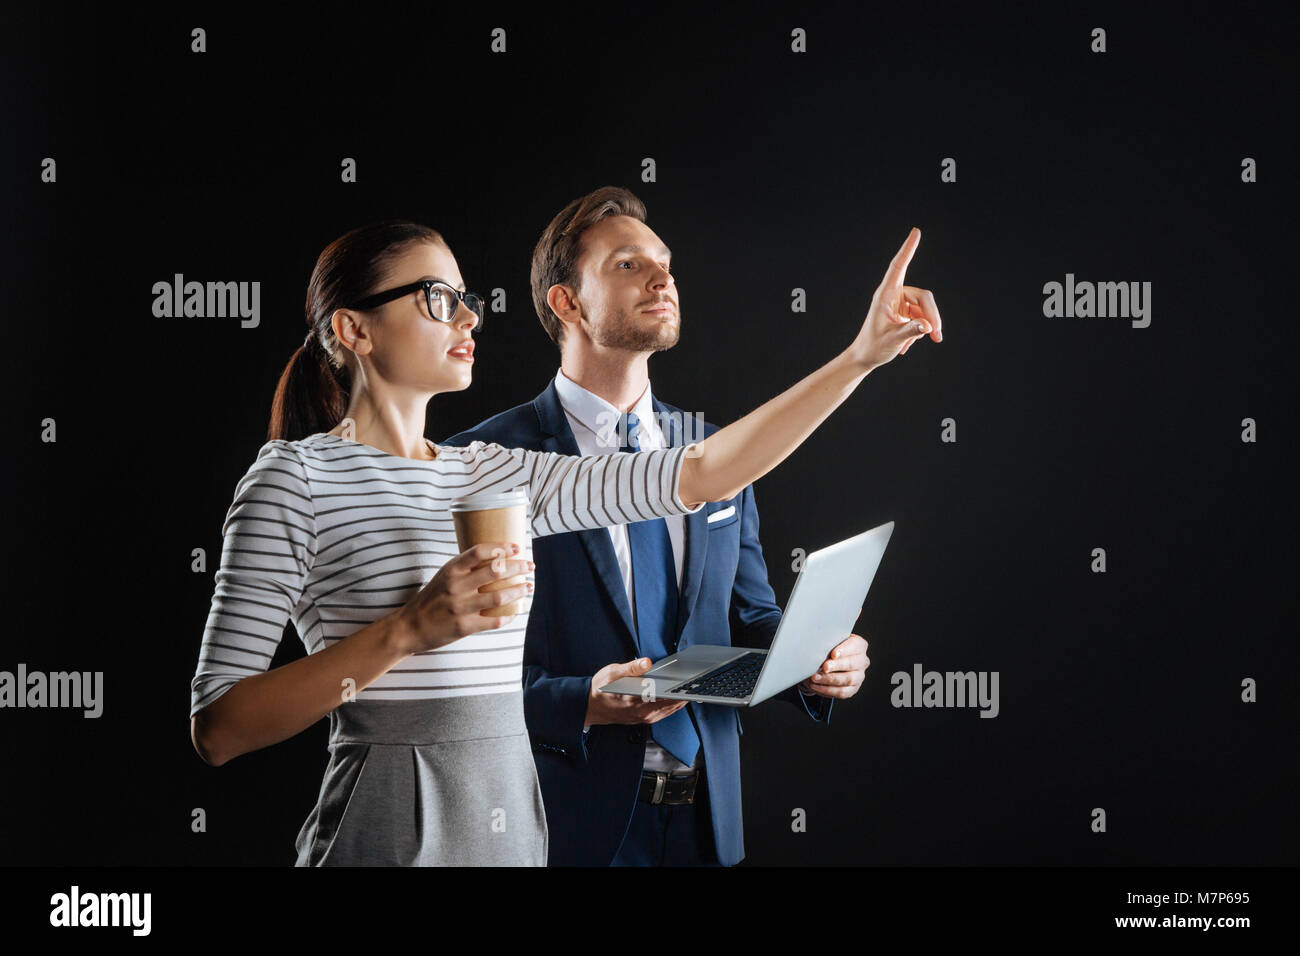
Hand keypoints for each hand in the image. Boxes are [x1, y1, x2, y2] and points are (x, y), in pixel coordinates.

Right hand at [391, 542, 534, 654]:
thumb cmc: (431, 598)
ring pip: (498, 597)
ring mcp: (460, 608)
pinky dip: (508, 617)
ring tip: (529, 586)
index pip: (479, 552)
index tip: (516, 547)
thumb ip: (465, 568)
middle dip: (518, 567)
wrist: (409, 627)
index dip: (501, 547)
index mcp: (451, 570)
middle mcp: (456, 587)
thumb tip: (496, 558)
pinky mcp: (463, 627)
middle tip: (530, 565)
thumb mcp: (444, 576)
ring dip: (518, 591)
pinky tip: (515, 612)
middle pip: (495, 571)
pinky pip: (493, 621)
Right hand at [585, 658, 688, 725]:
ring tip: (689, 689)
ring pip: (669, 710)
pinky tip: (677, 698)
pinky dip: (672, 705)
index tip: (689, 684)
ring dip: (680, 701)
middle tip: (694, 683)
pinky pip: (664, 713)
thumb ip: (631, 668)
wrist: (590, 706)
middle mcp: (642, 712)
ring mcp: (644, 718)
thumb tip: (646, 662)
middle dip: (683, 694)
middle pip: (671, 704)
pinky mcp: (644, 719)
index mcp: (636, 700)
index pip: (665, 697)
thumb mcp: (613, 672)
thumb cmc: (601, 689)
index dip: (679, 691)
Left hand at [800, 633, 869, 698]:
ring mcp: (859, 676)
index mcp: (859, 645)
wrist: (828, 662)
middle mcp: (862, 661)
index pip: (855, 646)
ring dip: (829, 679)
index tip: (833, 653)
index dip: (844, 650)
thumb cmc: (829, 646)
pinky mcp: (852, 689)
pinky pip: (841, 692)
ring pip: (847, 680)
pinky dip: (827, 690)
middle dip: (836, 666)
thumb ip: (832, 632)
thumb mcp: (831, 638)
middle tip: (823, 667)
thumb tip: (838, 619)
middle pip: (852, 664)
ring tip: (814, 677)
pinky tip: (815, 686)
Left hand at [847, 227, 942, 370]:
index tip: (915, 232)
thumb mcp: (893, 340)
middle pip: (923, 297)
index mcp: (885, 294)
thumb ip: (911, 331)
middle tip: (936, 337)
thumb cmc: (873, 347)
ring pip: (925, 308)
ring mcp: (900, 303)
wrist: (865, 357)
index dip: (907, 249)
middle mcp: (893, 295)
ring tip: (917, 344)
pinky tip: (906, 345)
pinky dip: (919, 331)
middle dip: (932, 316)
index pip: (898, 267)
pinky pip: (922, 317)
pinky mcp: (905, 312)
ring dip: (926, 326)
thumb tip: (928, 325)